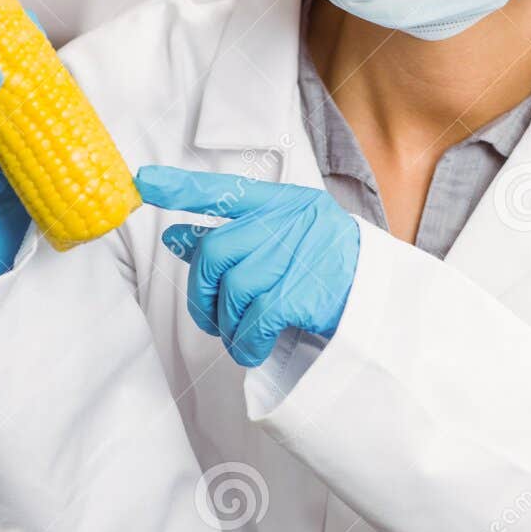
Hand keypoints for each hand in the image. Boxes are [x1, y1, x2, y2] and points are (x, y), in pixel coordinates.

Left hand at [137, 165, 359, 367]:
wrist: (387, 303)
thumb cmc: (332, 274)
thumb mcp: (289, 243)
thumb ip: (236, 238)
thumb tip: (177, 238)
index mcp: (284, 203)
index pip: (225, 190)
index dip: (181, 188)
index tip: (143, 181)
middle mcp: (290, 221)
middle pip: (214, 252)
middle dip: (201, 293)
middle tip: (210, 318)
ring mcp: (298, 255)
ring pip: (231, 290)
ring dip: (226, 324)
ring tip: (238, 337)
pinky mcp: (303, 293)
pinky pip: (253, 321)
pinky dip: (245, 342)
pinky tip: (251, 350)